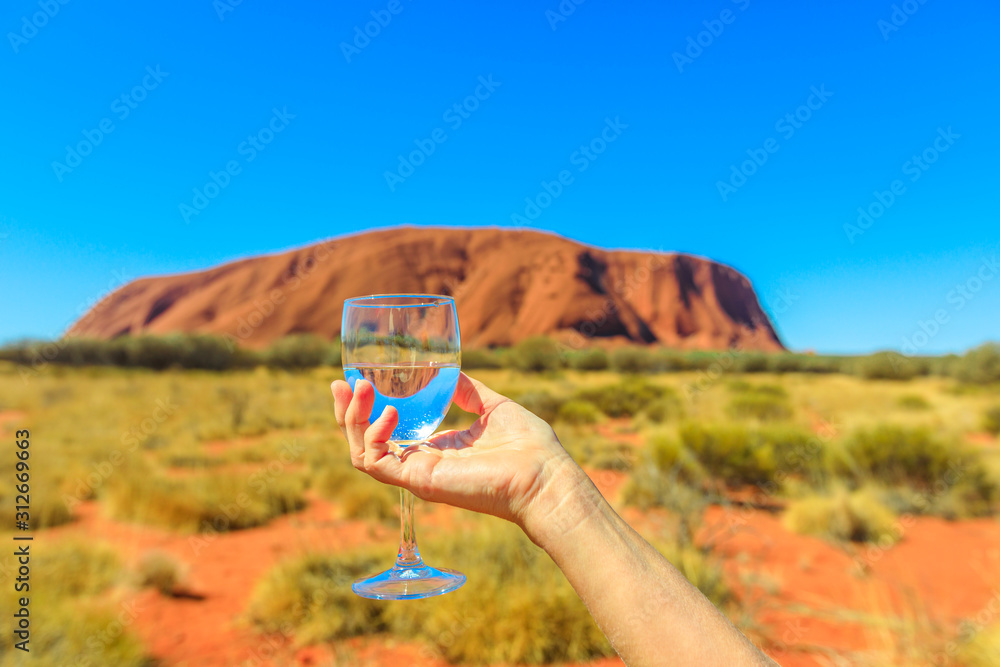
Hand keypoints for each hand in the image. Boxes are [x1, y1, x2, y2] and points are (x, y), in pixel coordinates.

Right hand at [330, 373, 584, 530]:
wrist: (545, 476)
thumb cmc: (529, 448)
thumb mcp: (493, 406)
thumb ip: (468, 391)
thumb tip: (448, 371)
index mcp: (436, 449)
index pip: (388, 433)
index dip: (367, 408)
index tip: (357, 379)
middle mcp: (421, 463)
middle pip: (366, 442)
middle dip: (349, 412)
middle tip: (343, 382)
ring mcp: (417, 474)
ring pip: (362, 453)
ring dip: (353, 420)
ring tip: (361, 388)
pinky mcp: (419, 480)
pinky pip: (377, 462)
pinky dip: (374, 435)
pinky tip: (389, 411)